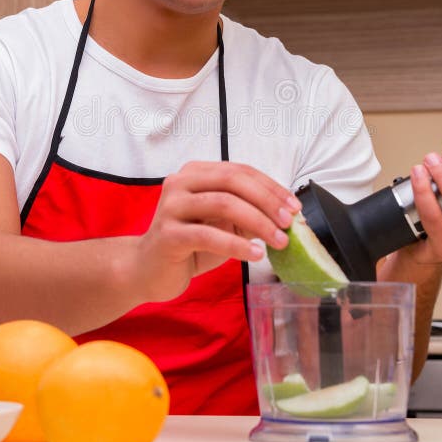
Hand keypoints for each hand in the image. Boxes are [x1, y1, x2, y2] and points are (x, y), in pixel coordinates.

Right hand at [136, 161, 299, 302]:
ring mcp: (172, 207)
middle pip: (233, 181)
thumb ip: (247, 215)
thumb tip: (286, 216)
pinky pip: (209, 236)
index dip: (271, 187)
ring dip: (258, 222)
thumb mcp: (223, 225)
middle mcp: (181, 182)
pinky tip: (255, 255)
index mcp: (196, 173)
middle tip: (289, 223)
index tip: (294, 206)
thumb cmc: (189, 245)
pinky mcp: (168, 234)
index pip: (240, 171)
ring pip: (223, 204)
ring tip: (278, 241)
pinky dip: (237, 245)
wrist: (147, 270)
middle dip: (267, 201)